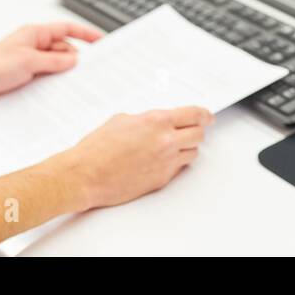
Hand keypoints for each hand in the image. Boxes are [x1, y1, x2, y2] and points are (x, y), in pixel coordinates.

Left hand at [0, 22, 101, 105]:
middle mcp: (32, 45)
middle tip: (87, 70)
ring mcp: (28, 60)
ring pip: (55, 64)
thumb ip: (54, 60)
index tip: (100, 40)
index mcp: (34, 33)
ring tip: (71, 82)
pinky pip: (46, 75)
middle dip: (74, 58)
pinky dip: (53, 80)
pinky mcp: (24, 75)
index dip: (84, 33)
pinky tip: (57, 90)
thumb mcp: (29, 62)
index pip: (66, 29)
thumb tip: (74, 59)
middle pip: (63, 48)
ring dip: (62, 71)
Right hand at [61, 107, 213, 209]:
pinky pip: (179, 169)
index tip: (208, 116)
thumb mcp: (122, 120)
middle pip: (198, 135)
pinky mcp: (161, 179)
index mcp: (156, 121)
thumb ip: (146, 120)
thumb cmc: (98, 148)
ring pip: (192, 153)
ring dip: (187, 148)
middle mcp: (166, 141)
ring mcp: (166, 162)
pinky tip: (164, 160)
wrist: (86, 174)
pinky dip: (176, 163)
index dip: (204, 115)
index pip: (194, 115)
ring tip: (176, 146)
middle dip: (197, 131)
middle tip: (194, 130)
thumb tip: (156, 123)